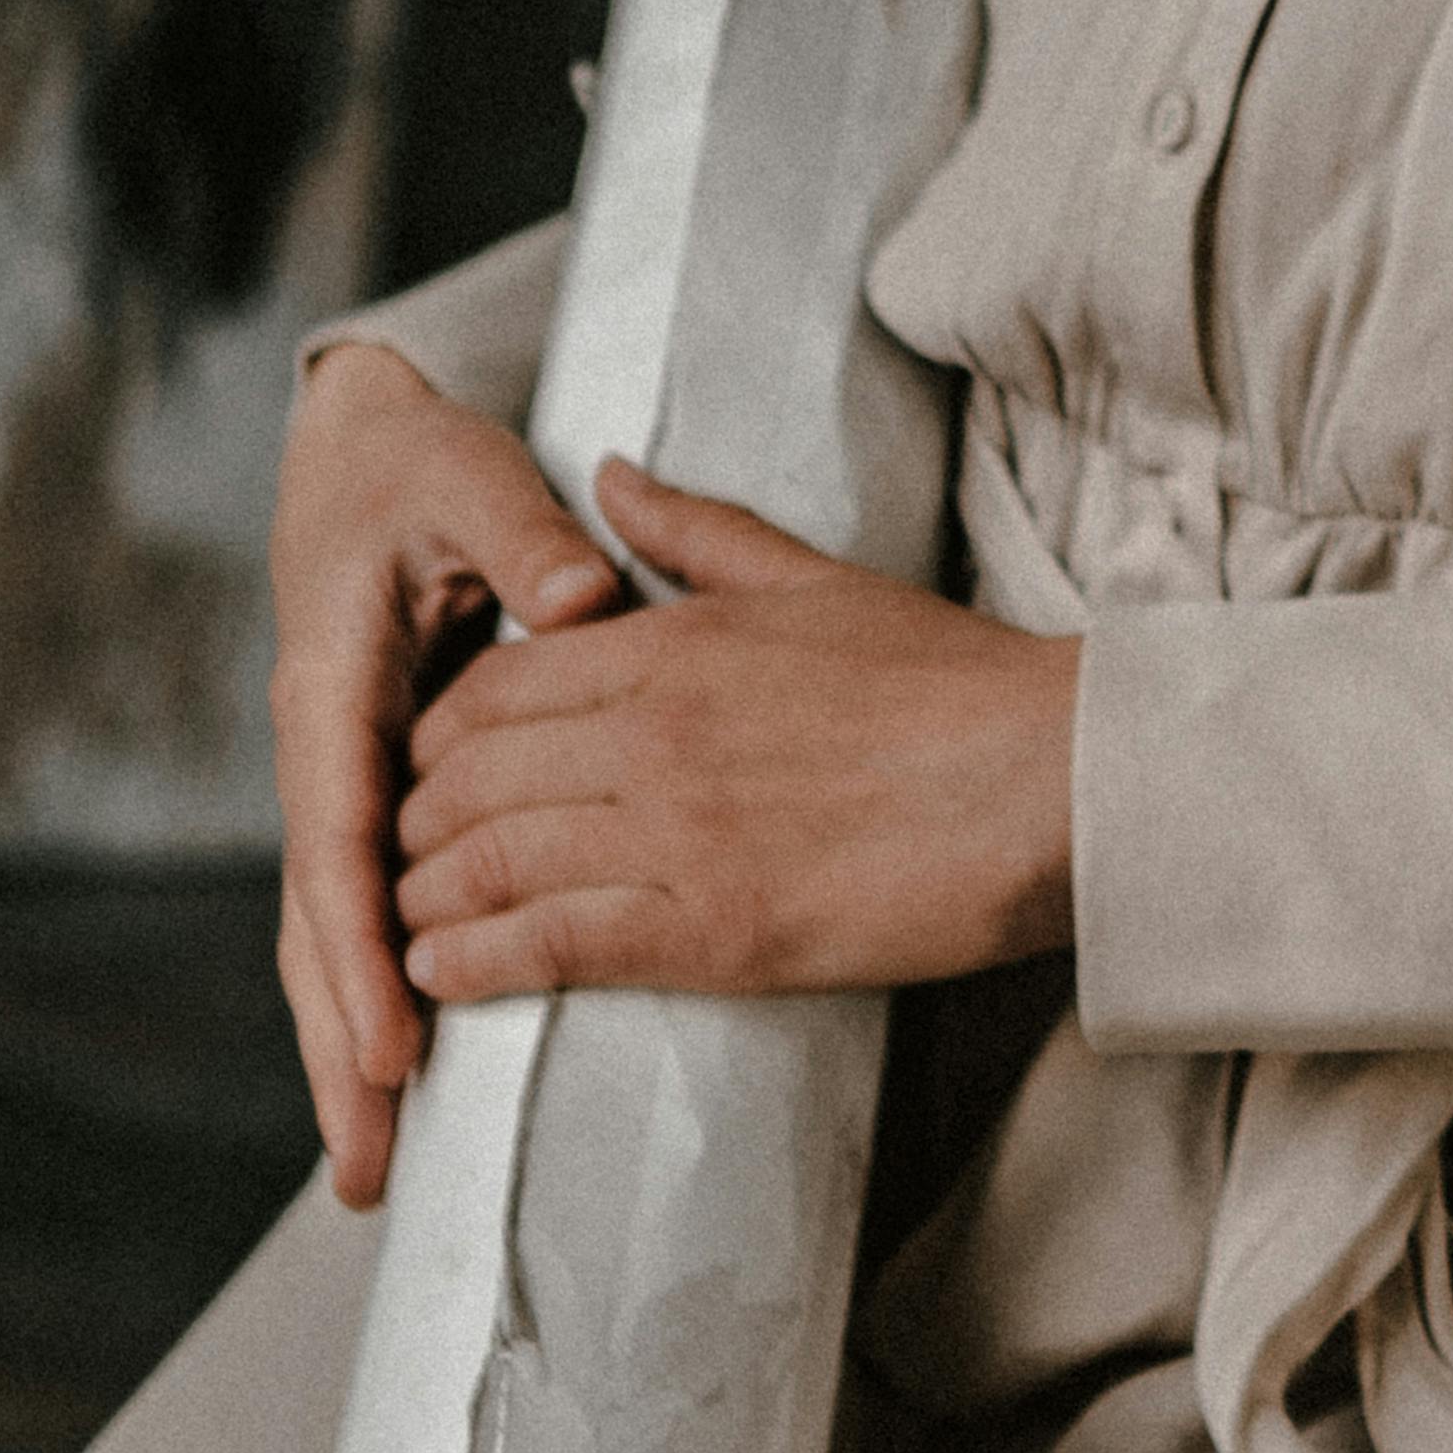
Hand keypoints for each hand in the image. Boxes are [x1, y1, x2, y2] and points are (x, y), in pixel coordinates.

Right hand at [268, 344, 621, 1205]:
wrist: (355, 458)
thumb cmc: (418, 472)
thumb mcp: (466, 479)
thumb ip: (522, 537)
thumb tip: (584, 604)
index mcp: (333, 694)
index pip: (341, 848)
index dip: (364, 954)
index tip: (393, 1048)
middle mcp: (321, 763)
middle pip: (320, 933)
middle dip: (339, 1052)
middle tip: (368, 1168)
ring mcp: (339, 795)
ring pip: (332, 946)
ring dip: (346, 1056)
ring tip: (370, 1170)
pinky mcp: (369, 810)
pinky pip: (365, 924)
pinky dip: (372, 1006)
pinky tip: (395, 1089)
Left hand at [394, 459, 1077, 1000]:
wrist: (1053, 780)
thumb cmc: (955, 685)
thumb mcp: (817, 580)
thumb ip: (698, 533)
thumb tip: (612, 474)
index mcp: (671, 646)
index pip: (495, 687)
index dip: (438, 738)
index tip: (425, 775)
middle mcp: (650, 733)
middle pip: (468, 776)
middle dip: (413, 824)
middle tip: (399, 863)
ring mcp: (674, 832)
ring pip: (489, 860)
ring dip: (425, 901)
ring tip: (405, 932)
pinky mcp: (710, 928)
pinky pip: (550, 942)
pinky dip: (477, 962)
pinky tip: (440, 978)